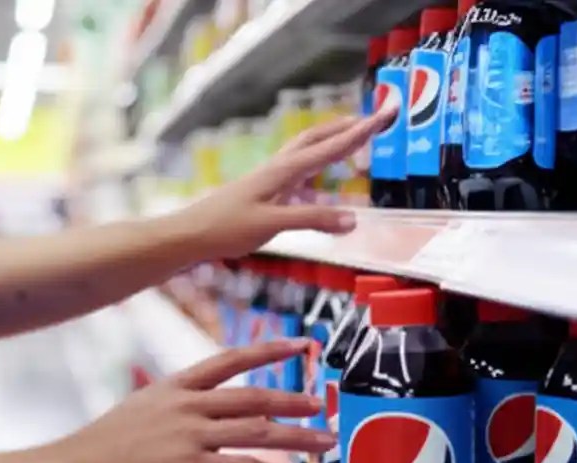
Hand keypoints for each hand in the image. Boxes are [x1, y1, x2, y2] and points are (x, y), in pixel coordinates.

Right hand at [46, 339, 333, 462]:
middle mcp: (187, 404)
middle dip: (293, 399)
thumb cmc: (101, 448)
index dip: (269, 351)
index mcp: (176, 386)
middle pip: (253, 396)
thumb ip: (172, 408)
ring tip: (326, 442)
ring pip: (258, 431)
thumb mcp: (139, 410)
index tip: (300, 345)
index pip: (230, 359)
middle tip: (321, 405)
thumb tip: (194, 415)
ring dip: (298, 438)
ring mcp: (189, 435)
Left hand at [169, 105, 396, 258]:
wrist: (188, 234)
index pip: (331, 147)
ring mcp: (268, 178)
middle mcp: (277, 168)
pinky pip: (296, 173)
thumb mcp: (271, 225)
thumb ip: (312, 221)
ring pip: (305, 152)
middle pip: (317, 138)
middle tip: (373, 119)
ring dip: (330, 142)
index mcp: (283, 171)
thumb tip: (353, 220)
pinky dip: (314, 169)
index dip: (362, 132)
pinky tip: (317, 183)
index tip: (387, 115)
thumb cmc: (225, 229)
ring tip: (351, 139)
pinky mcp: (262, 192)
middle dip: (346, 128)